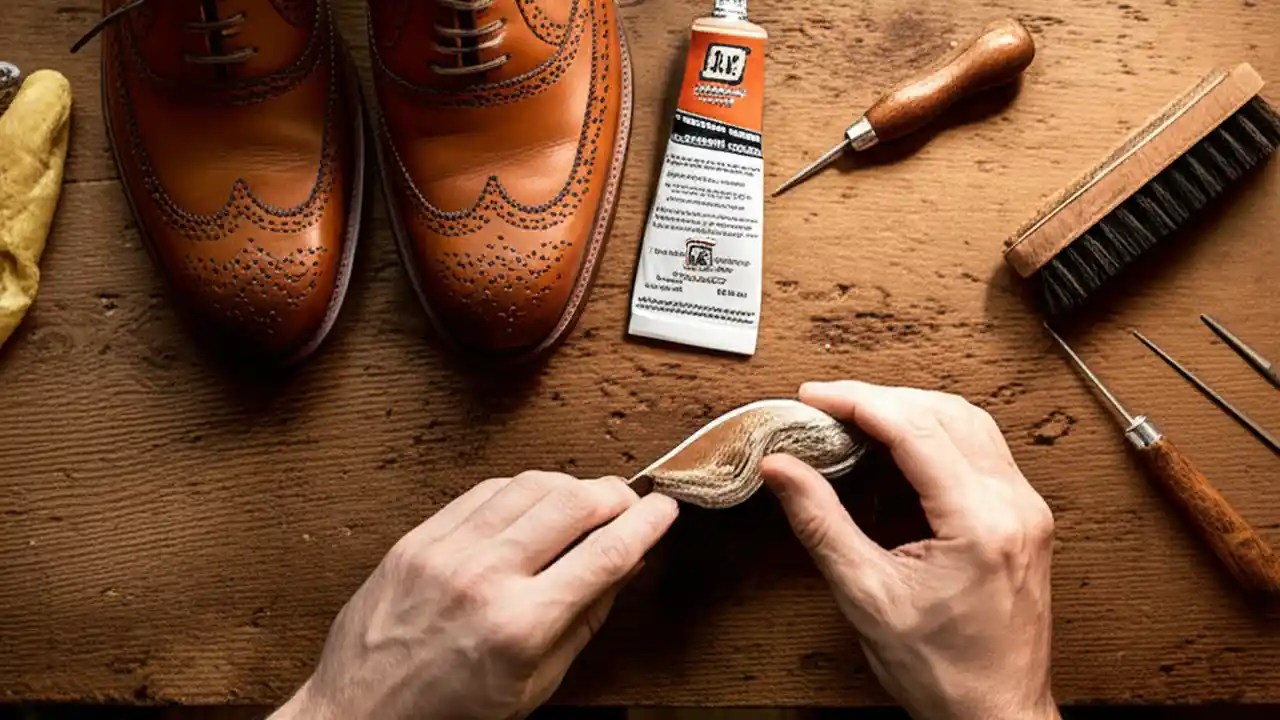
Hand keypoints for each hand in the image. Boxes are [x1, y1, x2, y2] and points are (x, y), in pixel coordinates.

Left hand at [271, 472, 677, 719]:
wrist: (359, 715)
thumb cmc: (450, 714)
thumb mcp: (534, 687)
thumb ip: (584, 621)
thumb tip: (625, 566)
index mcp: (521, 626)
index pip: (605, 554)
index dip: (646, 523)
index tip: (666, 508)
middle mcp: (485, 578)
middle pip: (573, 504)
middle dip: (615, 494)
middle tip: (630, 501)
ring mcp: (446, 552)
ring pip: (530, 485)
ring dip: (570, 484)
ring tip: (586, 500)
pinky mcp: (417, 539)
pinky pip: (483, 491)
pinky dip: (521, 488)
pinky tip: (533, 503)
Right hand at [761, 381, 1057, 719]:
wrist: (995, 714)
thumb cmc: (942, 671)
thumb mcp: (866, 596)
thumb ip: (821, 522)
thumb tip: (782, 470)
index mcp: (981, 524)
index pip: (917, 430)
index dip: (859, 402)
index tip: (815, 396)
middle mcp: (1015, 506)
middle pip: (946, 412)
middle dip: (881, 398)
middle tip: (827, 404)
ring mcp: (1027, 509)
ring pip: (969, 422)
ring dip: (911, 409)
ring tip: (856, 418)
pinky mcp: (1025, 517)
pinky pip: (982, 449)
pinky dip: (936, 433)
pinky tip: (899, 446)